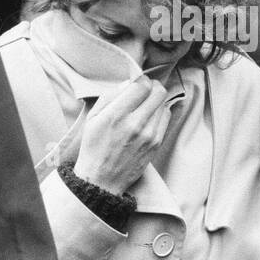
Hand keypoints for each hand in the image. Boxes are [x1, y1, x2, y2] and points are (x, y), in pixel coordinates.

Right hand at [73, 77, 171, 194]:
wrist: (102, 180)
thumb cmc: (94, 146)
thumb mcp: (93, 118)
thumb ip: (111, 96)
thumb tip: (129, 82)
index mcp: (116, 115)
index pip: (141, 85)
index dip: (141, 79)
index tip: (136, 83)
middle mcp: (135, 124)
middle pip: (158, 91)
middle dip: (152, 87)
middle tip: (144, 91)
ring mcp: (149, 135)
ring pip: (164, 103)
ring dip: (156, 100)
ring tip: (144, 106)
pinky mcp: (157, 143)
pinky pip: (166, 118)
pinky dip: (159, 113)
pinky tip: (148, 118)